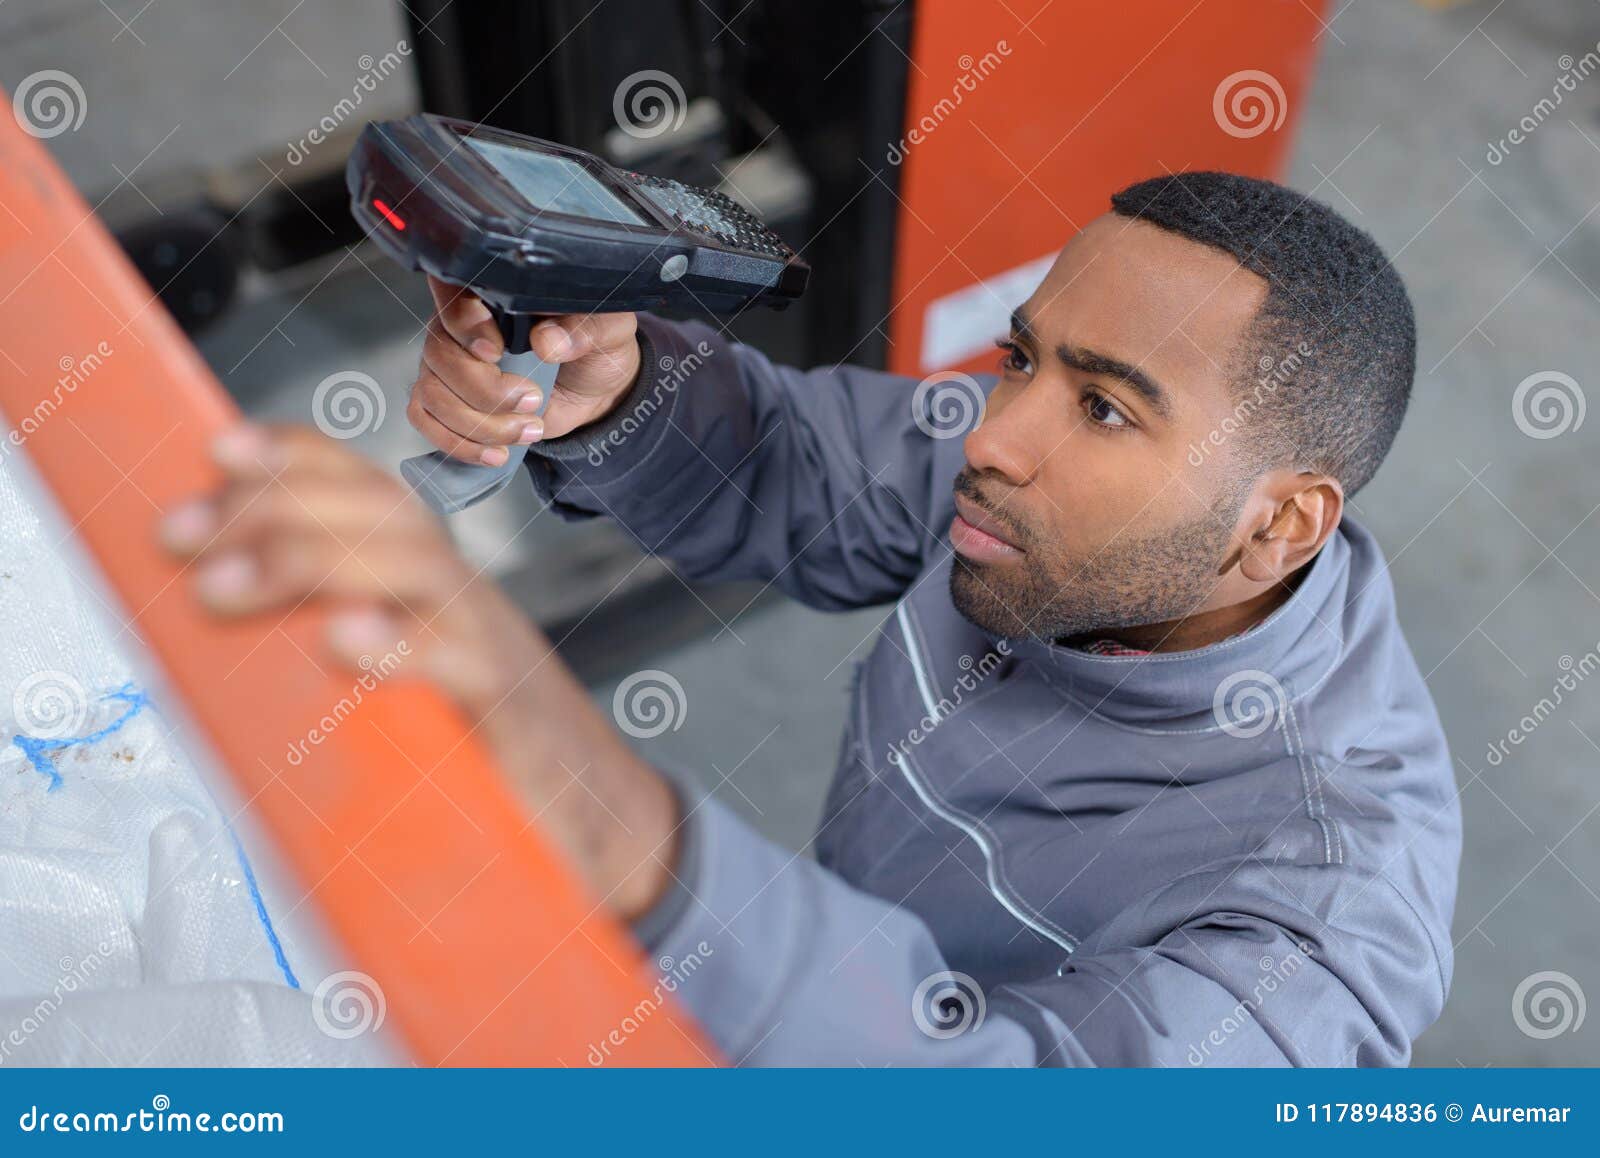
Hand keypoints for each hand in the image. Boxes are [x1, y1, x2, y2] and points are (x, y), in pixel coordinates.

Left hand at [159, 424, 678, 919]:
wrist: (598, 823)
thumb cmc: (484, 760)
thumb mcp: (401, 694)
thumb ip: (332, 661)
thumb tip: (212, 649)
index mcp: (430, 588)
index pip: (369, 491)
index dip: (299, 457)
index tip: (219, 450)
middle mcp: (461, 598)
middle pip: (380, 513)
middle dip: (273, 507)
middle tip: (179, 536)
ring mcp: (492, 646)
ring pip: (414, 563)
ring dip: (309, 558)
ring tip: (223, 585)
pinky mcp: (514, 712)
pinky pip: (462, 662)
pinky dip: (400, 645)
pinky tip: (342, 641)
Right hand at [407, 277, 642, 464]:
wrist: (594, 391)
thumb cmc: (594, 349)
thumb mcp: (606, 331)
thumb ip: (582, 329)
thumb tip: (547, 340)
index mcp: (491, 293)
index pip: (454, 298)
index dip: (467, 326)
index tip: (497, 351)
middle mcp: (459, 325)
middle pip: (440, 355)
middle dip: (485, 390)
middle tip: (532, 399)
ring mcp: (447, 365)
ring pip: (433, 394)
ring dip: (480, 424)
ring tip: (529, 429)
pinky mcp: (446, 400)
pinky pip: (427, 422)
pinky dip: (460, 444)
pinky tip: (497, 452)